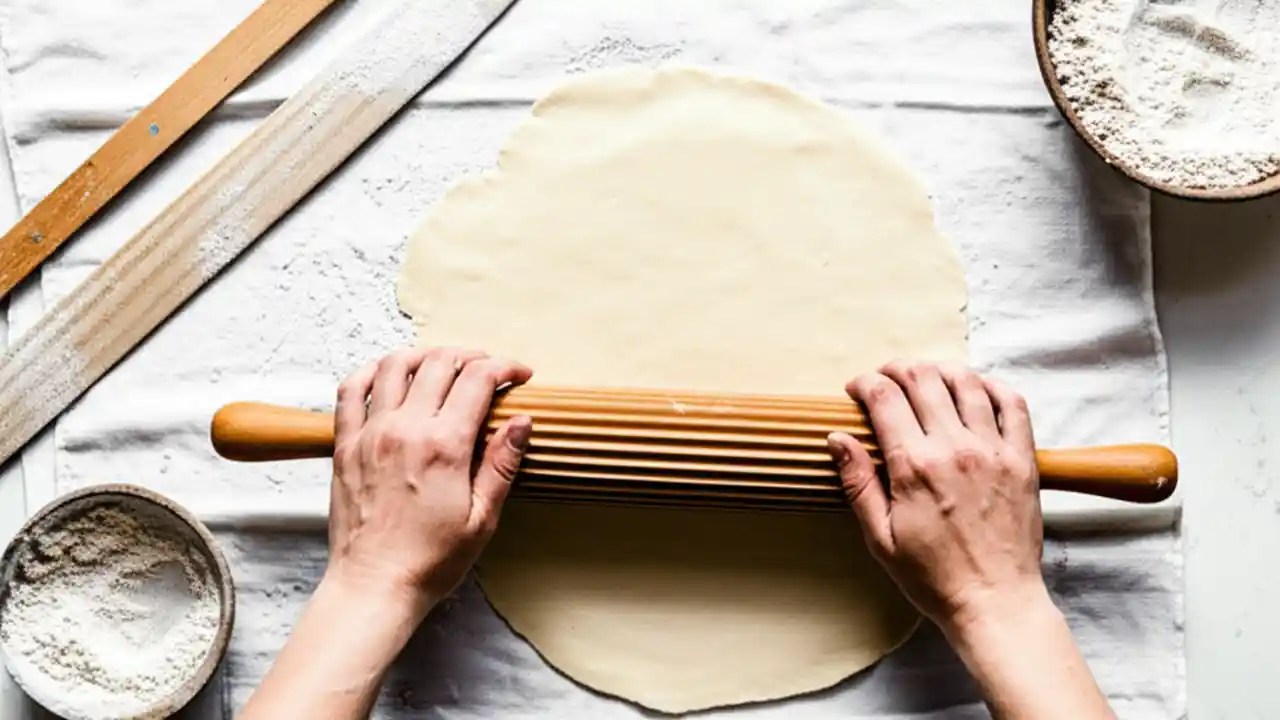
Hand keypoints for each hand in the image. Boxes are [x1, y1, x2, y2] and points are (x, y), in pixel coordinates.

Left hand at [326, 347, 532, 613]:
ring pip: (394, 365)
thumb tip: (521, 421)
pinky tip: (388, 373)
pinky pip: (350, 390)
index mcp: (443, 446)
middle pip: (439, 363)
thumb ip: (501, 464)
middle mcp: (404, 430)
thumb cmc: (430, 561)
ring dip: (424, 354)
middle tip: (487, 368)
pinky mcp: (345, 446)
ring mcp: (370, 434)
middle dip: (471, 356)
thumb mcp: (482, 518)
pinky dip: (370, 371)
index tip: (519, 375)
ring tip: (443, 363)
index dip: (504, 367)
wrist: (374, 586)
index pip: (478, 380)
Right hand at [827, 361, 1044, 634]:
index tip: (856, 389)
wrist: (995, 601)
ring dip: (939, 370)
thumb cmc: (933, 577)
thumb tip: (838, 438)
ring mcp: (993, 450)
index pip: (884, 398)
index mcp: (914, 466)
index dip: (865, 383)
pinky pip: (1013, 403)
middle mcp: (954, 448)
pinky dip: (992, 385)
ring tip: (925, 377)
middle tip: (886, 378)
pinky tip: (975, 387)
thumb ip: (858, 483)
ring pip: (965, 382)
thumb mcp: (880, 538)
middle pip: (923, 379)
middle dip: (897, 369)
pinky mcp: (1023, 459)